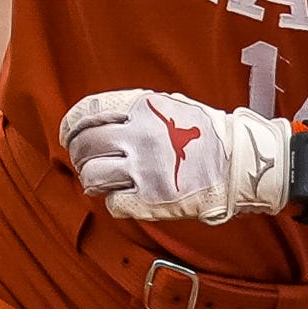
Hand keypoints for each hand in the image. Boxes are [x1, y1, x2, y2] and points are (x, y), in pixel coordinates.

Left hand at [60, 89, 290, 225]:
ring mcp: (143, 170)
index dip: (70, 126)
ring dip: (92, 179)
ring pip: (92, 176)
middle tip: (88, 161)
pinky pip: (113, 203)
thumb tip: (99, 122)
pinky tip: (125, 197)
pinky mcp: (151, 199)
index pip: (87, 113)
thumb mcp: (168, 105)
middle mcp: (137, 137)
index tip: (67, 136)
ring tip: (103, 180)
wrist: (240, 163)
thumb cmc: (205, 134)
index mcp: (140, 109)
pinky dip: (114, 201)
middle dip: (80, 155)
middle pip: (84, 146)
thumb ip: (133, 111)